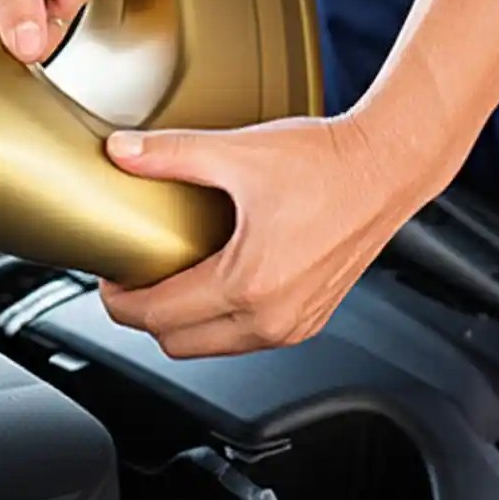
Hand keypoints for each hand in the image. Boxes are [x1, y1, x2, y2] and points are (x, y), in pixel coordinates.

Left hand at [98, 114, 440, 358]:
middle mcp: (271, 317)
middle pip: (174, 342)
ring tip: (168, 278)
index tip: (109, 273)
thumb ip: (170, 154)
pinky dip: (216, 321)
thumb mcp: (238, 153)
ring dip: (180, 322)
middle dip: (144, 314)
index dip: (118, 299)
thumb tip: (119, 151)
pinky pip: (242, 339)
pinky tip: (210, 283)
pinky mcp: (307, 321)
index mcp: (248, 284)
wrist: (389, 166)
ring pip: (208, 348)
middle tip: (132, 275)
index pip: (156, 316)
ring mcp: (292, 325)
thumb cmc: (327, 162)